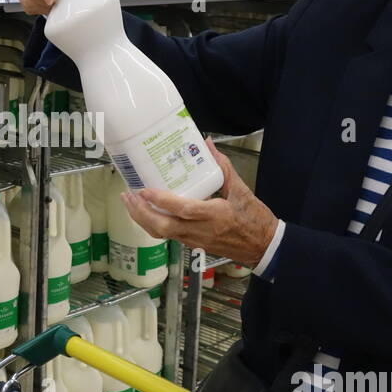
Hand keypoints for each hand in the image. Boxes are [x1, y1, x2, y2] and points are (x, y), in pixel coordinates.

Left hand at [120, 141, 278, 268]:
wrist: (263, 247)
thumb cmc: (255, 219)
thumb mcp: (241, 189)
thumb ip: (222, 166)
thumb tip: (206, 144)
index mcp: (215, 215)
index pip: (183, 210)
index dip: (161, 201)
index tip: (144, 190)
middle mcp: (201, 231)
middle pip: (162, 227)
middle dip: (140, 212)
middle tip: (128, 195)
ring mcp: (195, 240)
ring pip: (161, 234)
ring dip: (142, 219)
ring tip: (130, 203)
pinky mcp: (193, 244)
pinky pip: (167, 236)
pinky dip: (152, 225)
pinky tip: (145, 212)